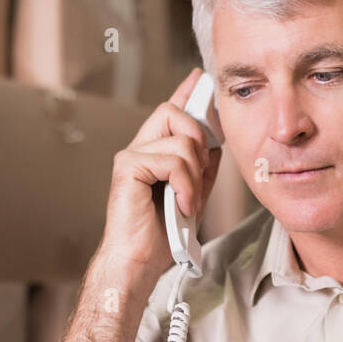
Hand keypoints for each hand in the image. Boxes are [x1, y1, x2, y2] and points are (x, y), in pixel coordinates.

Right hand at [100, 67, 222, 283]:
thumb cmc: (159, 237)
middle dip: (198, 139)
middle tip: (198, 175)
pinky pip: (171, 161)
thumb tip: (215, 146)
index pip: (168, 113)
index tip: (201, 79)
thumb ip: (201, 171)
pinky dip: (184, 185)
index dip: (185, 93)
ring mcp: (131, 156)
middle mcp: (139, 149)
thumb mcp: (192, 197)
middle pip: (173, 113)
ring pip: (179, 140)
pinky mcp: (128, 167)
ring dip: (193, 175)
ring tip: (187, 201)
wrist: (139, 262)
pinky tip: (180, 204)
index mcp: (153, 154)